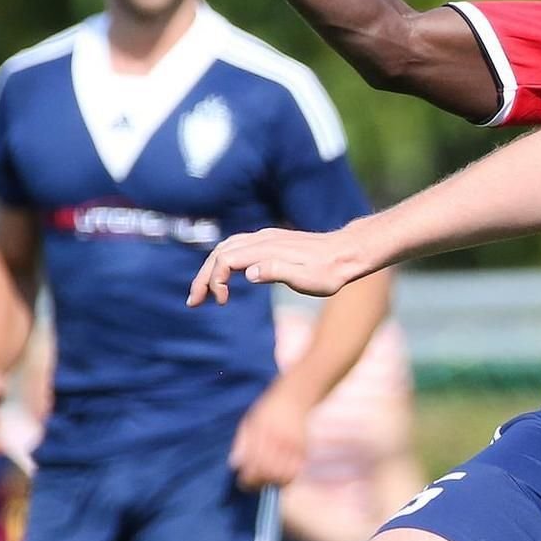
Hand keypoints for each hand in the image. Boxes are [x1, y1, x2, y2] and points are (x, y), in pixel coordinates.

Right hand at [189, 227, 364, 305]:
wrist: (347, 254)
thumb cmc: (329, 272)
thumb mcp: (306, 279)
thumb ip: (276, 272)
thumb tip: (247, 273)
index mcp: (265, 250)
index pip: (225, 260)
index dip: (215, 281)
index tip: (221, 303)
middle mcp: (261, 239)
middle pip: (219, 253)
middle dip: (203, 277)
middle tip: (193, 302)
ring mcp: (265, 237)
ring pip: (226, 248)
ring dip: (211, 268)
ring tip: (203, 291)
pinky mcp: (270, 240)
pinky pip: (237, 246)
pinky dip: (223, 259)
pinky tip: (225, 274)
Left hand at [230, 384, 310, 488]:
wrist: (295, 396)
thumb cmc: (269, 410)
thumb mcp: (249, 422)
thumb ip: (242, 443)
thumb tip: (235, 465)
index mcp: (261, 433)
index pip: (252, 463)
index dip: (247, 478)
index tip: (244, 482)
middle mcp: (278, 439)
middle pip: (267, 472)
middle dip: (259, 482)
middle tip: (255, 482)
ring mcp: (292, 445)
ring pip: (283, 475)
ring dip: (274, 481)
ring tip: (268, 478)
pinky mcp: (304, 449)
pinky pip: (295, 471)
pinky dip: (287, 478)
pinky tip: (281, 474)